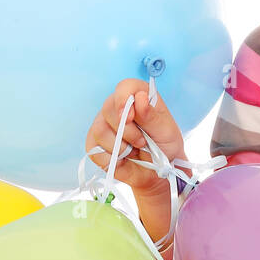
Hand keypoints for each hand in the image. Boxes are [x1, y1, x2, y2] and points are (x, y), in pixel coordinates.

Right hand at [85, 79, 185, 200]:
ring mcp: (103, 124)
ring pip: (99, 129)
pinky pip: (94, 149)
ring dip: (120, 146)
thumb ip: (152, 116)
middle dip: (126, 131)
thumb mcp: (166, 132)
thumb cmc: (164, 148)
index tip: (132, 117)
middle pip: (108, 108)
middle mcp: (118, 107)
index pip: (125, 87)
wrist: (157, 173)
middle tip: (142, 142)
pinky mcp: (94, 143)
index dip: (124, 100)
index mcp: (139, 97)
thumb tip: (140, 97)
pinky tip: (122, 159)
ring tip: (134, 151)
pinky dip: (111, 158)